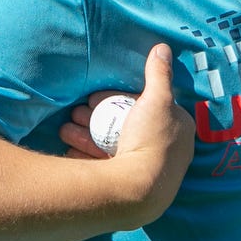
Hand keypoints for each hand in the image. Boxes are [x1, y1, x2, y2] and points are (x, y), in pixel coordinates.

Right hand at [59, 43, 193, 226]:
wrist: (136, 192)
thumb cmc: (151, 141)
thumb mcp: (157, 100)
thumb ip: (158, 74)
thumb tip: (163, 47)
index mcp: (176, 132)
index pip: (145, 108)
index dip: (119, 99)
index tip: (96, 98)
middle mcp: (162, 153)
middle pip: (124, 128)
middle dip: (96, 118)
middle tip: (76, 112)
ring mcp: (142, 172)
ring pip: (108, 146)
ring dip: (84, 135)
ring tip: (65, 129)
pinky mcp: (124, 187)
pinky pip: (100, 166)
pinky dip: (83, 155)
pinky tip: (68, 149)